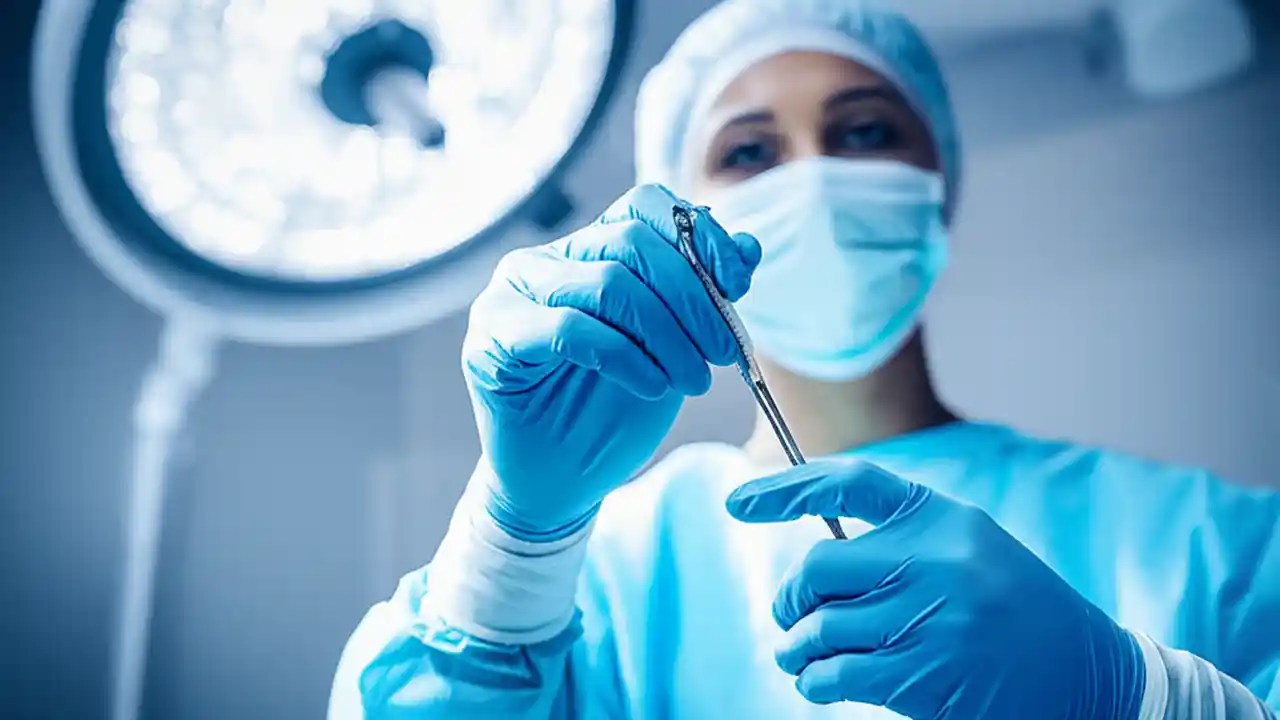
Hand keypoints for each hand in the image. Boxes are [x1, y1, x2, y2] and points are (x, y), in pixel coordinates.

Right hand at [463, 185, 760, 538]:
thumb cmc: (613, 412)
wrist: (562, 482)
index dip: (700, 237)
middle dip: (691, 297)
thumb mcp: (676, 347)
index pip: (644, 205)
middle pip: (630, 242)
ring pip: (606, 284)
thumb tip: (749, 247)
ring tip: (692, 379)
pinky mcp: (491, 339)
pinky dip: (624, 358)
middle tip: (722, 350)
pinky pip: (568, 331)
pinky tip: (651, 387)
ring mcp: (510, 295)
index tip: (737, 285)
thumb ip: (705, 294)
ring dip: (667, 336)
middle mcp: (543, 261)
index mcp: (586, 250)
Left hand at [725, 459, 1145, 719]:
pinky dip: (813, 681)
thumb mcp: (967, 548)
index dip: (785, 490)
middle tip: (790, 614)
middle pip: (817, 568)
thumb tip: (813, 567)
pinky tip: (818, 682)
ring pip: (820, 628)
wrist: (1088, 674)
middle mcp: (935, 559)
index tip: (737, 504)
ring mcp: (931, 618)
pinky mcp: (925, 675)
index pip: (848, 485)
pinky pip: (835, 674)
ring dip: (796, 647)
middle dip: (792, 597)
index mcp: (942, 518)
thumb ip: (899, 540)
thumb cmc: (1011, 607)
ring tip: (798, 655)